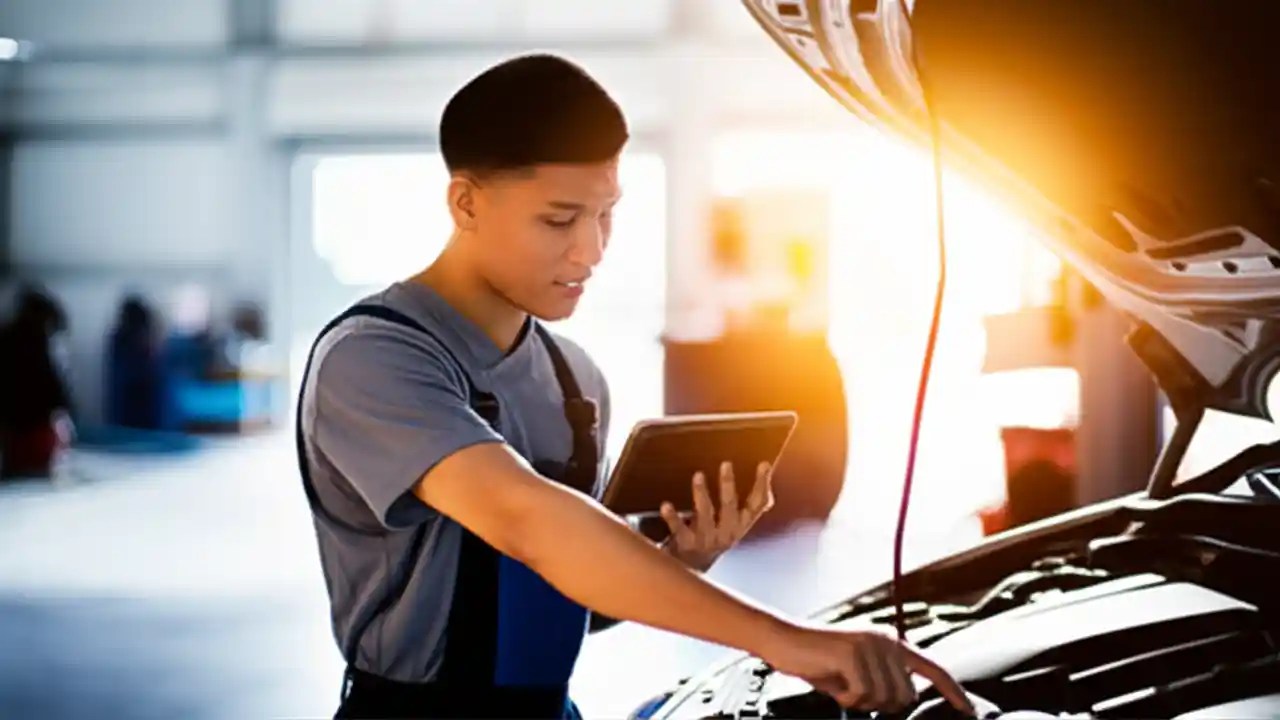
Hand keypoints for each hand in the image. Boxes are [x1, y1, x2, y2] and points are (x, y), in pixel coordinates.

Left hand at [659, 460, 774, 571]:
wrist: (691, 572)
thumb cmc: (714, 540)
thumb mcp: (735, 523)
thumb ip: (750, 502)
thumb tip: (767, 468)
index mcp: (740, 526)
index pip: (757, 505)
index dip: (762, 485)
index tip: (763, 464)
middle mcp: (726, 533)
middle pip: (730, 506)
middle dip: (728, 485)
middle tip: (726, 464)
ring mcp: (706, 540)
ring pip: (705, 514)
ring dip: (702, 494)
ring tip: (698, 476)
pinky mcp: (685, 545)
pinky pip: (679, 529)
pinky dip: (672, 517)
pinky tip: (666, 505)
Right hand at [761, 624, 974, 715]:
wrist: (782, 640)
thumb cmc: (817, 660)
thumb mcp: (855, 672)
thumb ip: (882, 682)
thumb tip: (900, 701)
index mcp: (890, 642)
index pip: (932, 668)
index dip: (953, 691)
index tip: (970, 710)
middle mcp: (885, 639)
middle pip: (904, 695)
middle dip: (880, 704)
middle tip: (852, 692)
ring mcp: (870, 644)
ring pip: (884, 698)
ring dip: (860, 701)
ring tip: (841, 684)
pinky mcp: (852, 653)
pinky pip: (862, 694)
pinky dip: (847, 698)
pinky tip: (834, 683)